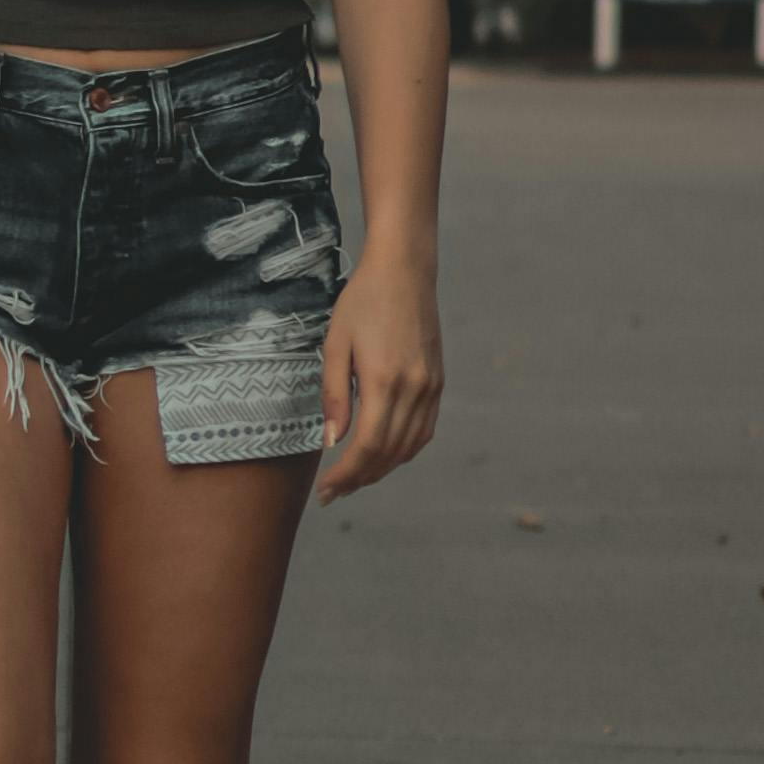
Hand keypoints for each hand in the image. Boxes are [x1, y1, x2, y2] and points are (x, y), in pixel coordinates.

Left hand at [313, 256, 440, 500]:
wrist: (404, 271)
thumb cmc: (362, 301)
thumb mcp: (335, 344)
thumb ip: (333, 395)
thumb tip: (331, 441)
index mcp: (384, 381)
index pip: (367, 447)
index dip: (345, 475)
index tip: (325, 491)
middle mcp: (414, 389)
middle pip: (388, 454)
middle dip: (359, 479)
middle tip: (334, 493)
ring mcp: (430, 387)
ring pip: (408, 447)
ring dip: (381, 469)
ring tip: (354, 479)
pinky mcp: (437, 383)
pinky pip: (423, 431)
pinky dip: (403, 451)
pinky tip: (383, 455)